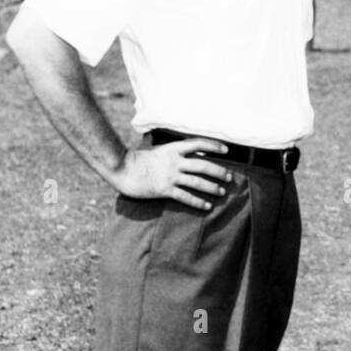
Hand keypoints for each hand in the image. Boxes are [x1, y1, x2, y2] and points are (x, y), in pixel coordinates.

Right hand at [110, 138, 233, 208]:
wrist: (121, 168)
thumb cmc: (137, 159)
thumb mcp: (157, 150)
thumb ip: (173, 152)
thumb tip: (188, 153)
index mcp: (173, 148)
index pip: (198, 144)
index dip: (213, 146)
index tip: (226, 150)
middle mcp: (174, 161)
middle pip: (203, 165)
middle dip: (218, 171)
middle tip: (229, 177)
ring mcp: (170, 176)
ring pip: (197, 182)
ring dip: (212, 187)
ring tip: (222, 191)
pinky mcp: (164, 190)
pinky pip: (186, 197)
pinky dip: (198, 202)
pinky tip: (207, 206)